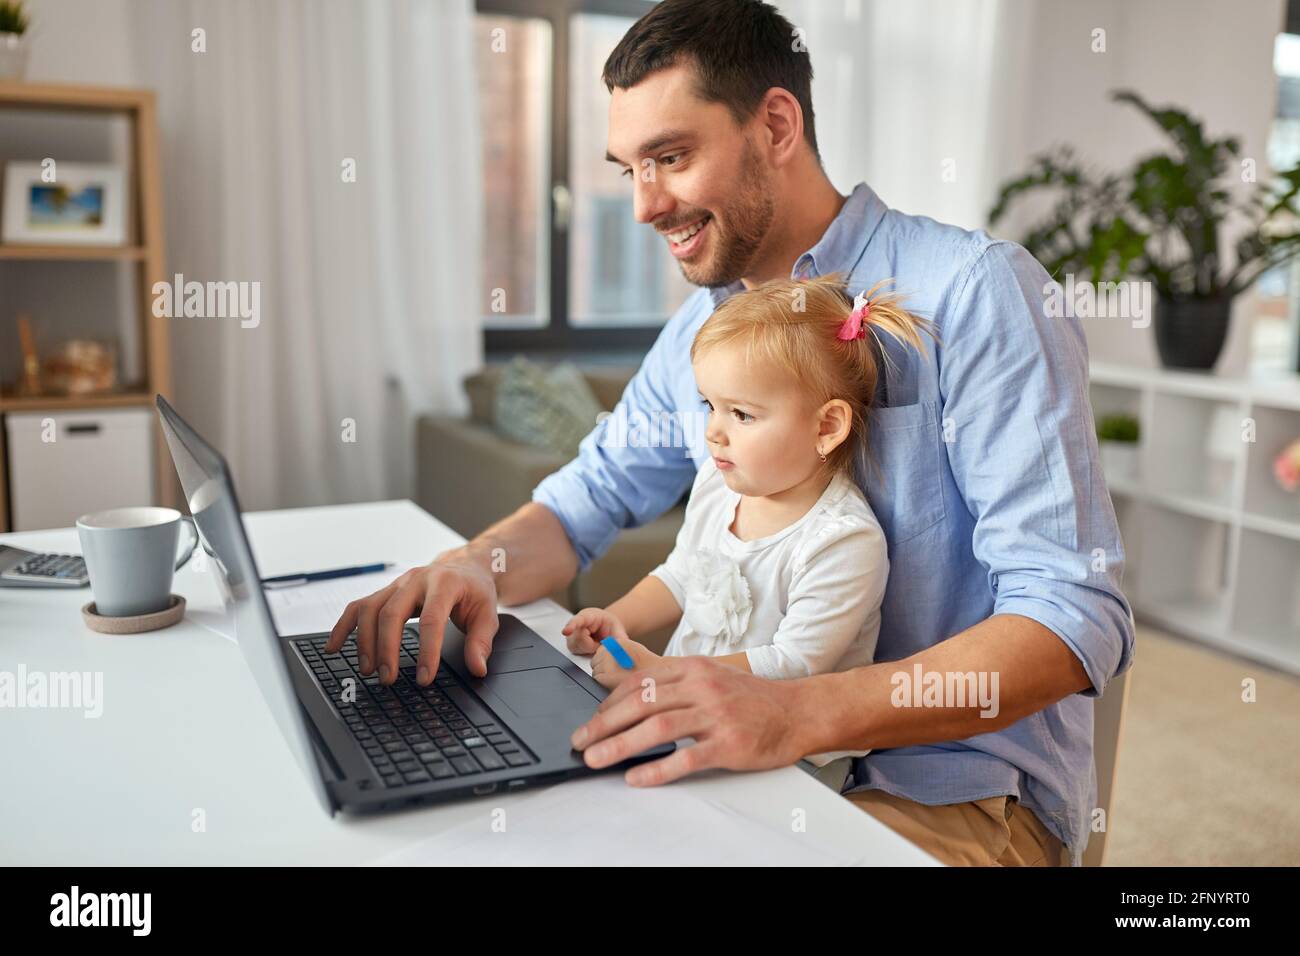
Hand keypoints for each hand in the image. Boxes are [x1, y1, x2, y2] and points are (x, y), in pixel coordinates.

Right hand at [324, 545, 498, 685]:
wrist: (464, 566)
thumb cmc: (474, 591)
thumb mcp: (488, 613)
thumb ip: (481, 641)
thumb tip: (477, 668)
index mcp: (445, 583)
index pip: (431, 619)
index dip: (426, 651)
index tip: (424, 678)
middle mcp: (416, 580)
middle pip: (392, 613)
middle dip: (387, 648)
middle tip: (388, 678)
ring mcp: (397, 584)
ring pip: (370, 609)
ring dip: (365, 642)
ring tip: (369, 670)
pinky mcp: (385, 591)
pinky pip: (358, 607)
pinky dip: (343, 627)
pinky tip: (333, 648)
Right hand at [562, 607, 627, 655]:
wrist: (605, 628)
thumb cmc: (609, 625)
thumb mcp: (617, 629)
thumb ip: (620, 639)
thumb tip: (621, 649)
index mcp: (589, 615)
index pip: (579, 620)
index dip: (572, 626)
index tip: (566, 631)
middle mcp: (577, 624)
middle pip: (579, 640)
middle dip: (592, 645)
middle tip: (600, 640)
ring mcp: (572, 635)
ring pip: (578, 648)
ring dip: (589, 649)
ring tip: (595, 642)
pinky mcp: (571, 645)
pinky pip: (578, 652)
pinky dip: (586, 652)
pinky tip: (590, 647)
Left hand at [570, 657, 814, 785]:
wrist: (799, 711)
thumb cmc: (753, 699)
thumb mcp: (713, 677)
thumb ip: (678, 684)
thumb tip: (637, 700)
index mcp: (693, 669)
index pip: (640, 683)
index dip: (609, 703)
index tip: (592, 720)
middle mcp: (702, 687)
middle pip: (641, 704)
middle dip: (603, 724)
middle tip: (581, 740)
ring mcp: (716, 715)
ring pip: (657, 728)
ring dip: (620, 745)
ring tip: (597, 759)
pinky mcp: (729, 743)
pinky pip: (686, 758)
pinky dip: (657, 769)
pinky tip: (637, 778)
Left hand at [590, 637, 659, 689]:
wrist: (655, 675)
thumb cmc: (646, 664)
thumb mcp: (630, 647)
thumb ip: (615, 649)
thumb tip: (602, 655)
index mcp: (615, 643)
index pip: (600, 651)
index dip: (606, 660)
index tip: (614, 664)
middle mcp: (609, 651)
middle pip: (595, 661)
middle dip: (603, 667)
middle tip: (617, 673)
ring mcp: (606, 663)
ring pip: (595, 671)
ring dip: (602, 676)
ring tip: (618, 678)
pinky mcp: (605, 676)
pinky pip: (597, 679)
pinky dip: (603, 682)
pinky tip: (615, 683)